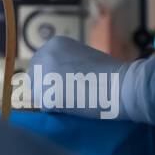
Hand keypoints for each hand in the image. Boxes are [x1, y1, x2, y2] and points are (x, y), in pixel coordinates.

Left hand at [27, 35, 148, 120]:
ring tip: (71, 101)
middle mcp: (44, 55)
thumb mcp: (82, 57)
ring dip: (50, 99)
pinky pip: (45, 106)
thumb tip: (56, 78)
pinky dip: (56, 110)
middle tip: (65, 96)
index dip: (49, 77)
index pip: (39, 64)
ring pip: (37, 93)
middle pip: (33, 77)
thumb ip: (65, 63)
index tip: (63, 85)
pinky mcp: (46, 94)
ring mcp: (43, 74)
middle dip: (45, 88)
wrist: (121, 85)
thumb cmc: (109, 73)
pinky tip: (72, 106)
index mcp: (54, 44)